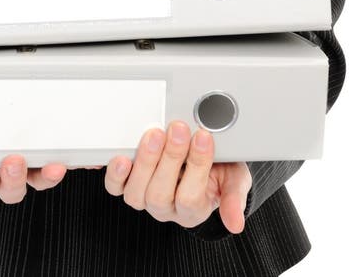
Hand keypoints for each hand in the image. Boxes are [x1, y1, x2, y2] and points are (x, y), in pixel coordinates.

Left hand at [104, 121, 251, 233]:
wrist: (204, 159)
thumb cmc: (218, 168)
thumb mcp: (235, 179)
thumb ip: (234, 197)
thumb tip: (236, 224)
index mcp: (194, 209)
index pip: (191, 196)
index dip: (197, 165)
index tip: (203, 136)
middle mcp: (167, 208)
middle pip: (161, 194)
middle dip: (170, 158)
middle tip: (178, 128)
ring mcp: (145, 196)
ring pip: (137, 193)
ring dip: (145, 161)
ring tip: (155, 135)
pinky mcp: (128, 184)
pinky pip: (116, 187)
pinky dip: (115, 174)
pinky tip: (122, 157)